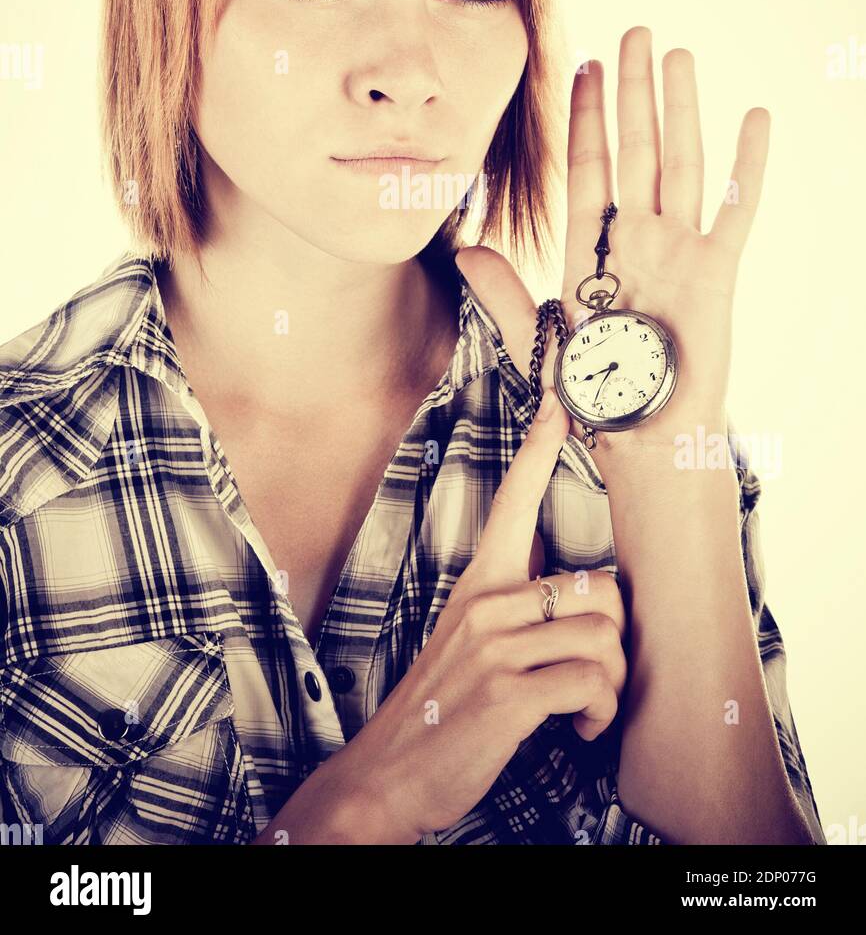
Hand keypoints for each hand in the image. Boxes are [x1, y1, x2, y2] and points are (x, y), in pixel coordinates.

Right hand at [317, 390, 625, 842]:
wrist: (389, 772)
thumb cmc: (440, 707)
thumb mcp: (468, 640)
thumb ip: (512, 608)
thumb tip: (571, 593)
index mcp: (479, 584)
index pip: (512, 501)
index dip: (537, 449)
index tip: (555, 404)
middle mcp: (486, 604)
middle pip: (601, 590)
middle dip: (616, 644)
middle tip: (594, 676)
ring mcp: (495, 648)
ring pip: (602, 640)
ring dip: (609, 687)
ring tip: (584, 708)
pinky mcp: (507, 694)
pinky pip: (589, 684)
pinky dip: (597, 715)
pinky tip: (578, 729)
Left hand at [455, 25, 769, 470]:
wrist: (643, 438)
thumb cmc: (592, 394)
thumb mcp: (540, 340)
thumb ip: (504, 296)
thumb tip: (464, 251)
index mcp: (593, 247)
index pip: (587, 166)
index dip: (585, 117)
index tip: (584, 66)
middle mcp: (637, 238)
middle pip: (634, 148)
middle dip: (632, 91)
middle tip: (634, 32)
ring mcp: (679, 250)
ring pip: (679, 163)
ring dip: (680, 109)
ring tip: (678, 56)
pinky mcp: (715, 274)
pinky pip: (734, 209)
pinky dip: (746, 165)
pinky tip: (754, 119)